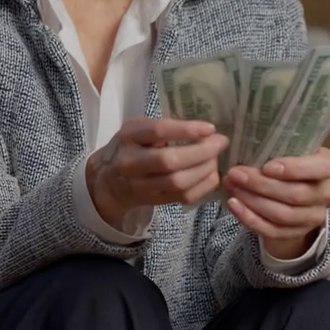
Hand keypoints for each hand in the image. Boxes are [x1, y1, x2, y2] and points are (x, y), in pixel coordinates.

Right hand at [87, 117, 227, 227]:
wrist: (109, 181)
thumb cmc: (131, 147)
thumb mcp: (139, 129)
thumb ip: (165, 127)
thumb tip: (205, 129)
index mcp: (129, 136)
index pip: (158, 131)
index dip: (187, 130)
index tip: (210, 128)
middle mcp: (131, 162)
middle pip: (170, 161)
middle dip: (201, 152)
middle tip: (221, 143)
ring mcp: (141, 185)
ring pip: (178, 182)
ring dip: (204, 170)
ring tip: (216, 158)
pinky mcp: (154, 201)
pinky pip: (183, 197)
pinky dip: (203, 186)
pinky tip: (212, 174)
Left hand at [223, 147, 329, 260]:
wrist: (295, 191)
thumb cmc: (290, 161)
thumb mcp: (291, 149)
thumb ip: (277, 146)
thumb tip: (244, 142)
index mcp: (329, 165)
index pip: (320, 168)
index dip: (295, 169)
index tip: (267, 167)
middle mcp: (327, 193)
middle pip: (295, 194)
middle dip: (261, 185)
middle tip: (235, 173)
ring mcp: (314, 216)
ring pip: (282, 215)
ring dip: (252, 201)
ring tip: (232, 187)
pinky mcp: (297, 233)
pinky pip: (272, 230)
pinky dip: (250, 218)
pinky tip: (234, 205)